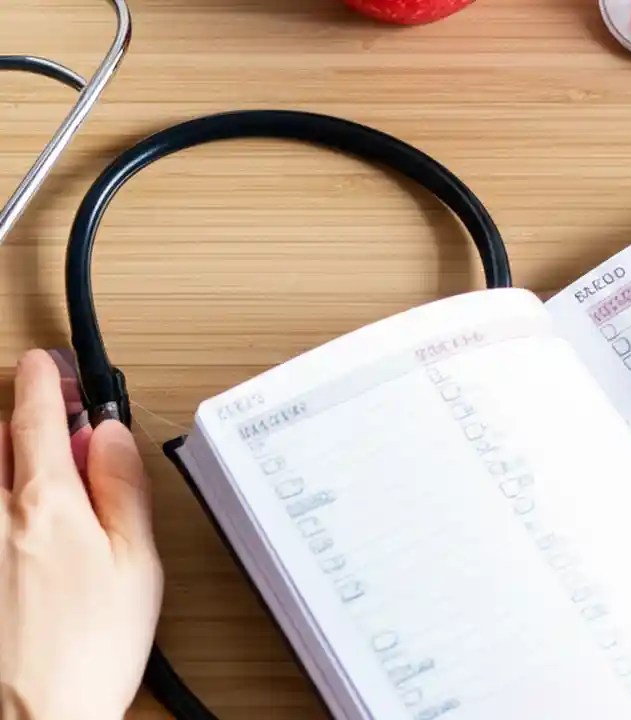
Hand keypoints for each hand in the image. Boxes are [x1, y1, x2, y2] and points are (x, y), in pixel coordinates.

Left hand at [0, 350, 162, 719]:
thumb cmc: (88, 652)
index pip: (35, 418)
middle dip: (22, 424)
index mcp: (45, 505)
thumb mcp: (136, 562)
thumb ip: (122, 487)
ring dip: (6, 462)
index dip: (43, 382)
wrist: (36, 715)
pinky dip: (3, 502)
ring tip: (41, 485)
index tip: (47, 364)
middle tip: (55, 429)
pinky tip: (24, 528)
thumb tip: (111, 436)